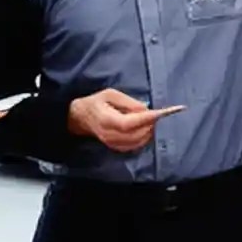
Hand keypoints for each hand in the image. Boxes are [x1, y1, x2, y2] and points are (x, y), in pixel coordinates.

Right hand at [68, 89, 184, 152]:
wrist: (80, 117)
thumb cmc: (96, 102)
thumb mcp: (110, 94)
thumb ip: (128, 102)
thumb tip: (146, 109)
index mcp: (106, 119)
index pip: (129, 123)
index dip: (146, 119)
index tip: (161, 112)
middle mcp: (109, 135)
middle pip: (136, 134)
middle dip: (150, 124)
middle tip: (156, 113)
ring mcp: (112, 143)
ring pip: (137, 142)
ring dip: (148, 132)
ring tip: (150, 120)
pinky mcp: (115, 147)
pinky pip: (134, 146)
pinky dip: (143, 138)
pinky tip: (145, 129)